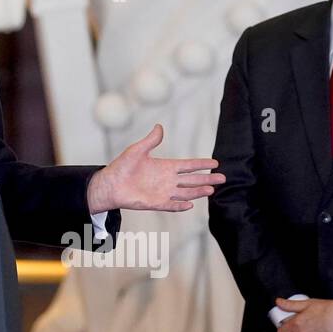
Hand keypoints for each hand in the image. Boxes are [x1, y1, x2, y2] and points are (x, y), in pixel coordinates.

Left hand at [86, 124, 224, 213]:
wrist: (109, 183)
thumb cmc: (122, 166)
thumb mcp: (137, 150)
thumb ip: (150, 140)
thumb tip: (159, 126)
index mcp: (166, 167)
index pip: (188, 166)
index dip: (201, 164)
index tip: (216, 163)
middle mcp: (167, 180)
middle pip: (192, 180)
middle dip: (207, 179)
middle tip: (223, 178)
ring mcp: (163, 192)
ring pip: (185, 193)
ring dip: (197, 192)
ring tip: (211, 190)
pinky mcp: (155, 203)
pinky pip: (171, 205)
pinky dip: (180, 205)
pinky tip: (190, 204)